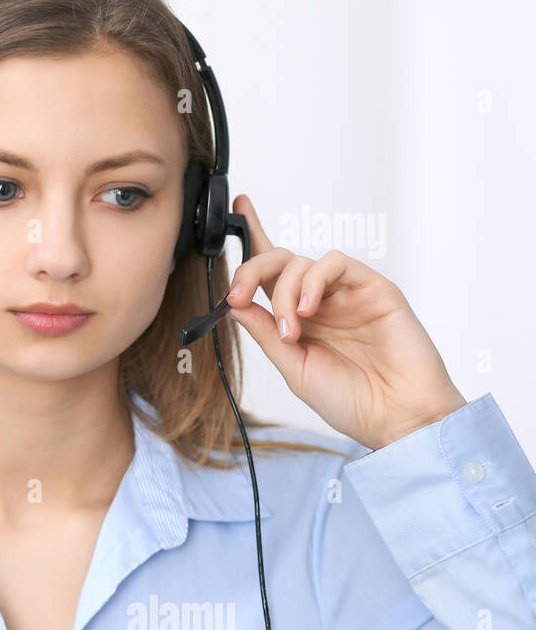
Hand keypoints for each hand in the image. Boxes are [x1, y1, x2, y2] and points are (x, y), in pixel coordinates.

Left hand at [223, 194, 466, 450]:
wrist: (397, 417)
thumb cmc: (350, 400)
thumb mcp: (294, 368)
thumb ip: (265, 333)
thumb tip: (232, 305)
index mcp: (296, 320)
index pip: (269, 275)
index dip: (252, 239)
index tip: (236, 212)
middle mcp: (319, 301)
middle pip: (278, 262)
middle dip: (250, 271)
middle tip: (238, 296)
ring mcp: (345, 293)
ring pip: (301, 263)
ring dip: (283, 291)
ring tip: (292, 329)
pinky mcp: (373, 287)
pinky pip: (336, 263)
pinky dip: (313, 281)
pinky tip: (308, 310)